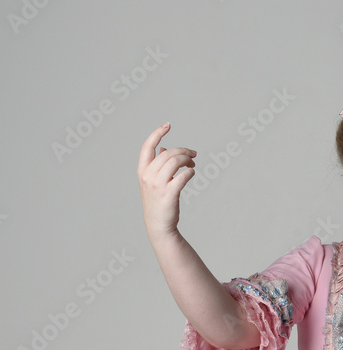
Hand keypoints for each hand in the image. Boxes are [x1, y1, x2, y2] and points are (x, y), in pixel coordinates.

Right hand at [136, 123, 195, 241]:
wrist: (158, 225)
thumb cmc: (157, 202)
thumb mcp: (152, 182)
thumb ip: (157, 166)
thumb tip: (164, 150)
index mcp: (142, 170)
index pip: (148, 146)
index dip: (157, 133)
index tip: (168, 125)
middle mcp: (148, 176)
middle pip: (168, 153)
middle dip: (183, 151)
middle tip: (193, 154)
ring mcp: (158, 185)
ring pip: (175, 162)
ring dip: (187, 159)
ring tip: (193, 163)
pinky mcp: (169, 194)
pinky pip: (182, 176)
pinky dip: (189, 172)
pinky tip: (192, 173)